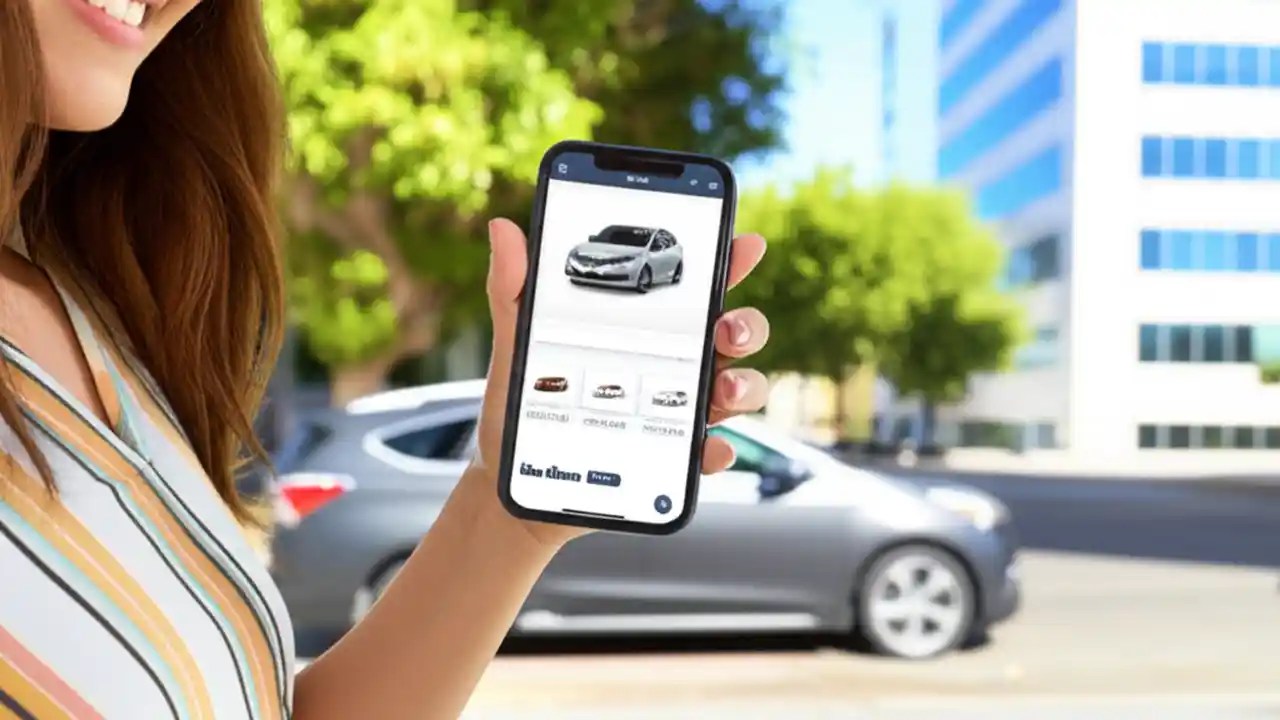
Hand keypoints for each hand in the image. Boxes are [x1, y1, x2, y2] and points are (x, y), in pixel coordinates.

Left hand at [466, 218, 770, 548]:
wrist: (509, 482)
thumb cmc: (520, 405)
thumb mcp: (516, 342)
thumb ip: (514, 286)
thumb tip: (501, 228)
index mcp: (645, 327)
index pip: (696, 286)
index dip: (728, 261)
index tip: (744, 245)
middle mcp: (674, 365)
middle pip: (734, 334)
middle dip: (746, 324)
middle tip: (727, 327)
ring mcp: (678, 413)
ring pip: (737, 389)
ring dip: (743, 384)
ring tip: (721, 388)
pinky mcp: (672, 460)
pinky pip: (710, 453)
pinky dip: (717, 450)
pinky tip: (708, 448)